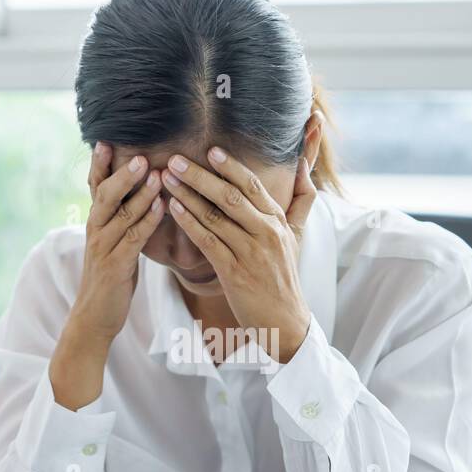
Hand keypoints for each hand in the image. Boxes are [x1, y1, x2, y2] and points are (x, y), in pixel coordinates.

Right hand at [50, 143, 162, 409]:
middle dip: (121, 172)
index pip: (95, 187)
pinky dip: (147, 221)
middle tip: (139, 152)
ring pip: (120, 214)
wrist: (93, 318)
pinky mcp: (115, 266)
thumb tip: (138, 196)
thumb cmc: (109, 279)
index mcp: (95, 223)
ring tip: (156, 172)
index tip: (106, 140)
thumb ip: (121, 221)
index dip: (99, 165)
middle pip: (105, 194)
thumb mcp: (111, 245)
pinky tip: (162, 207)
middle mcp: (95, 231)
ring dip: (139, 193)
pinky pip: (133, 238)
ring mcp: (103, 248)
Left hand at [164, 147, 315, 362]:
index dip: (230, 166)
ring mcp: (250, 253)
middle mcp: (266, 233)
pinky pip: (207, 241)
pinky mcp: (234, 273)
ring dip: (187, 195)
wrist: (284, 321)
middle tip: (176, 159)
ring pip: (215, 216)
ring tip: (167, 179)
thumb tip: (304, 168)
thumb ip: (302, 199)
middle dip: (200, 175)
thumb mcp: (297, 235)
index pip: (253, 186)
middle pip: (230, 196)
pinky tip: (173, 209)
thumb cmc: (284, 276)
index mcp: (278, 221)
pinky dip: (189, 223)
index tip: (210, 150)